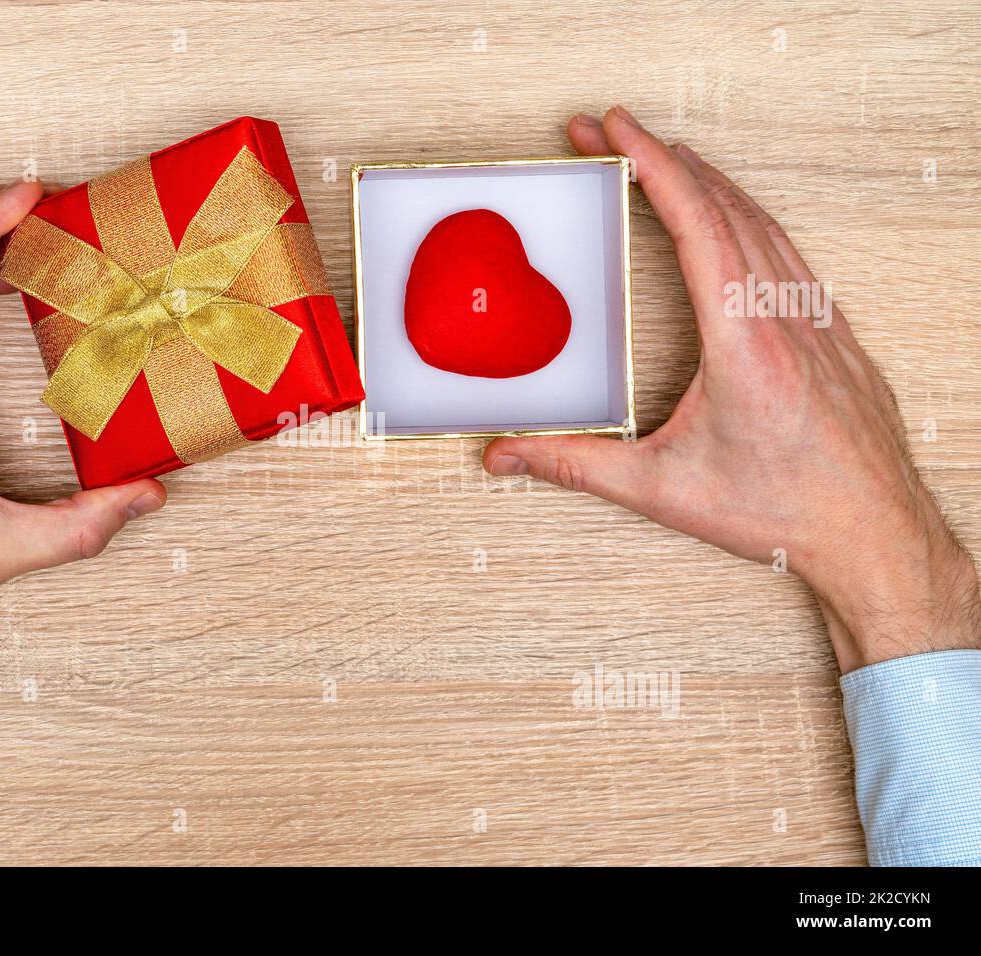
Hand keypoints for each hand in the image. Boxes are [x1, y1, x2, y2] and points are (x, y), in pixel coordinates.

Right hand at [484, 107, 979, 672]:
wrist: (872, 532)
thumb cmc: (783, 511)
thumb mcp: (662, 488)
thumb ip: (575, 465)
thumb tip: (508, 455)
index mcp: (743, 342)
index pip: (695, 224)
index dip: (650, 166)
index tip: (614, 131)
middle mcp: (784, 317)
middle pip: (722, 205)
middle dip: (659, 157)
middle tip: (608, 133)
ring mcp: (815, 318)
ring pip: (760, 219)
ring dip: (704, 178)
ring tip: (658, 158)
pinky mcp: (831, 330)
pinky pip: (785, 248)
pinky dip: (744, 214)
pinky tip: (728, 215)